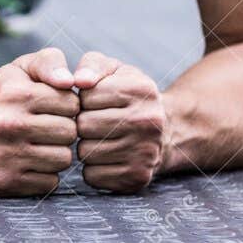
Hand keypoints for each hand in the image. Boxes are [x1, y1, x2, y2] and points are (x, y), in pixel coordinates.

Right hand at [0, 47, 78, 196]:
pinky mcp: (6, 181)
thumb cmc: (2, 99)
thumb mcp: (20, 70)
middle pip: (69, 132)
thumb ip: (50, 62)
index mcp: (14, 93)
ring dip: (55, 152)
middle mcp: (8, 124)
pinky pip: (50, 182)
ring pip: (63, 159)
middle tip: (45, 127)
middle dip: (62, 129)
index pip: (71, 103)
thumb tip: (70, 81)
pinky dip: (44, 174)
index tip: (50, 107)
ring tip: (38, 144)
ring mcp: (6, 156)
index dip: (66, 105)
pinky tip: (29, 162)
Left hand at [73, 51, 166, 192]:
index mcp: (141, 89)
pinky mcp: (138, 177)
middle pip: (84, 126)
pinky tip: (106, 157)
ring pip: (85, 152)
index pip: (85, 96)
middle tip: (93, 122)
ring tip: (100, 138)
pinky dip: (92, 168)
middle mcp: (148, 121)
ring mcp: (146, 152)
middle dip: (82, 123)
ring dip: (85, 146)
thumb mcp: (114, 71)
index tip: (94, 102)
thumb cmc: (127, 96)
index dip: (82, 100)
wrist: (164, 132)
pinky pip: (92, 176)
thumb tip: (78, 80)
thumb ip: (92, 65)